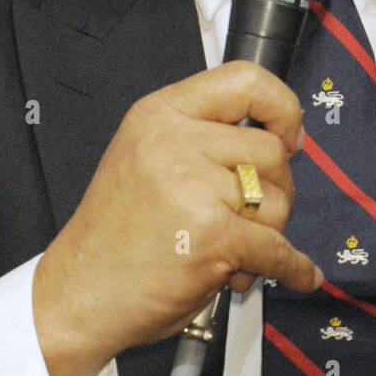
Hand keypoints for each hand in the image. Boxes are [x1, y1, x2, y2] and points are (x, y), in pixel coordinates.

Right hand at [33, 61, 320, 375]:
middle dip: (276, 190)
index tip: (290, 133)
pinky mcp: (212, 235)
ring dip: (271, 231)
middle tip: (252, 215)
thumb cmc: (114, 236)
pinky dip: (292, 267)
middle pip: (271, 151)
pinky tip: (298, 273)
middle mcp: (174, 142)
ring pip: (278, 200)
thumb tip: (280, 140)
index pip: (244, 80)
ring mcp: (193, 188)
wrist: (78, 295)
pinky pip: (278, 248)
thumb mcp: (145, 156)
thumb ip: (202, 138)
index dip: (281, 106)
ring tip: (235, 249)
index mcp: (159, 114)